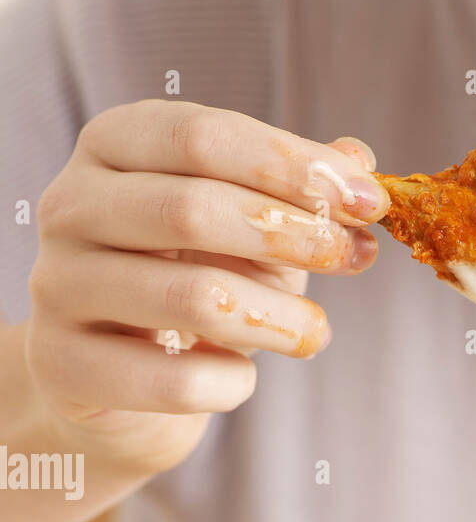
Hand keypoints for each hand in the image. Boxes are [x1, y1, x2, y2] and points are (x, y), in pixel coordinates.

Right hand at [25, 100, 388, 476]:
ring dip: (279, 319)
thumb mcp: (247, 229)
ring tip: (316, 333)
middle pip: (192, 210)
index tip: (369, 203)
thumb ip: (297, 193)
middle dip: (293, 237)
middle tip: (354, 259)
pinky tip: (241, 376)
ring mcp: (60, 286)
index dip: (293, 166)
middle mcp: (72, 206)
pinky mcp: (66, 365)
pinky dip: (231, 383)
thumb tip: (361, 157)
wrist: (116, 381)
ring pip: (192, 298)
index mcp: (113, 146)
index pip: (203, 137)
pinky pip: (175, 381)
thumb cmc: (189, 283)